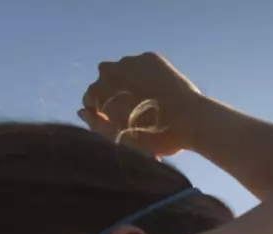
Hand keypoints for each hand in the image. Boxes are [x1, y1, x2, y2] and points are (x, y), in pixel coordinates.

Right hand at [79, 52, 207, 157]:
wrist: (190, 120)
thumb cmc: (153, 136)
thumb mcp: (120, 138)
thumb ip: (96, 124)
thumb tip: (82, 111)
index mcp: (97, 91)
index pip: (92, 99)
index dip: (104, 111)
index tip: (119, 121)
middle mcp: (108, 70)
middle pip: (106, 82)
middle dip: (115, 94)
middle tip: (136, 111)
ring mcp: (130, 60)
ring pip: (125, 72)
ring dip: (132, 83)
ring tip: (151, 101)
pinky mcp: (151, 57)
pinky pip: (145, 66)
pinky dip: (149, 76)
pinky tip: (162, 91)